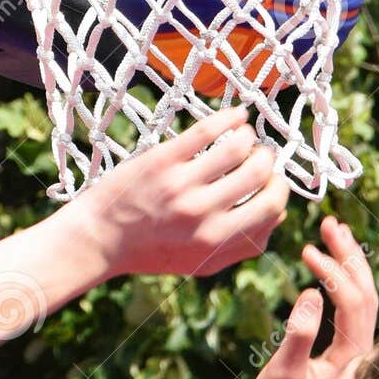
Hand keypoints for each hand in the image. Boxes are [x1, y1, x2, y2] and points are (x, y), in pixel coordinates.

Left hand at [72, 107, 290, 278]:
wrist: (99, 237)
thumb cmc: (151, 250)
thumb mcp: (201, 262)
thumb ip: (241, 246)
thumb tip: (278, 214)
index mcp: (218, 241)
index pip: (272, 208)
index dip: (279, 189)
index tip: (271, 180)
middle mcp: (203, 214)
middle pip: (260, 175)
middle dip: (268, 160)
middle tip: (260, 154)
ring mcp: (182, 184)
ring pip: (238, 148)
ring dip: (249, 138)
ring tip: (244, 136)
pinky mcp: (162, 160)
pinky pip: (207, 130)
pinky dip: (230, 118)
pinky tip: (236, 116)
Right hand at [244, 218, 378, 378]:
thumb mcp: (283, 376)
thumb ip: (298, 335)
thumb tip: (313, 293)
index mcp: (354, 360)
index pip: (355, 301)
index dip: (334, 270)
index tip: (306, 251)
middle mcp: (364, 357)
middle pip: (368, 294)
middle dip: (350, 255)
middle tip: (330, 222)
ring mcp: (357, 358)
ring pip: (364, 301)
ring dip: (349, 264)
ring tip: (331, 234)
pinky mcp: (346, 360)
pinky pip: (354, 312)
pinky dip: (344, 283)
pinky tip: (329, 272)